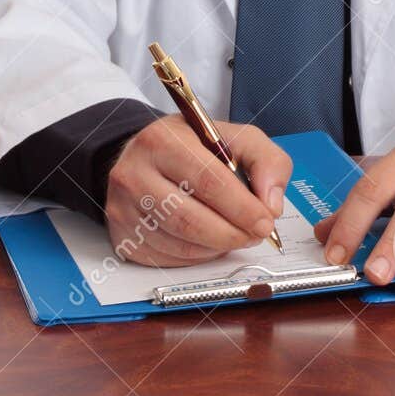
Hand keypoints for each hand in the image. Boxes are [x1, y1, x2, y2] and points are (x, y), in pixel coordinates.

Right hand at [104, 115, 291, 266]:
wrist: (145, 156)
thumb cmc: (192, 147)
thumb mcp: (233, 137)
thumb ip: (265, 160)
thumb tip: (271, 203)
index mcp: (163, 141)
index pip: (208, 181)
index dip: (242, 208)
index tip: (266, 221)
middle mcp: (134, 174)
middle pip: (190, 219)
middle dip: (232, 233)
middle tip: (256, 235)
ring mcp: (123, 208)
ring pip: (180, 244)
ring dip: (218, 247)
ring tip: (237, 236)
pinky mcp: (122, 236)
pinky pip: (167, 259)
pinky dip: (197, 257)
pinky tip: (210, 241)